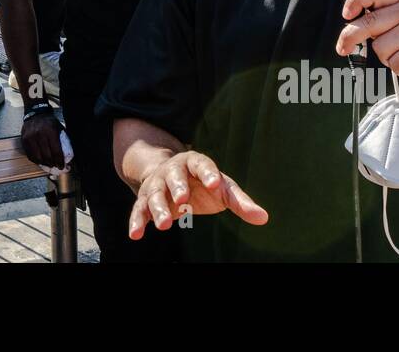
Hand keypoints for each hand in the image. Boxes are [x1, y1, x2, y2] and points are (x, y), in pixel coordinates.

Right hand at [20, 110, 65, 168]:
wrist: (36, 113)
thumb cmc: (50, 122)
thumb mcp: (59, 128)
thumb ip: (63, 141)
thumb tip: (68, 156)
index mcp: (51, 131)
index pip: (56, 151)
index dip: (60, 161)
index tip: (62, 166)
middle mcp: (40, 134)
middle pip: (47, 156)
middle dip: (53, 164)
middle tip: (56, 166)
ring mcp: (30, 138)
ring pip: (38, 158)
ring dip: (44, 164)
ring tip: (49, 164)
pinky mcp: (24, 140)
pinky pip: (30, 155)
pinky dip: (36, 161)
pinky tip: (41, 161)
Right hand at [128, 150, 266, 238]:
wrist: (166, 174)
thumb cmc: (201, 183)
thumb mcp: (221, 188)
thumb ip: (240, 201)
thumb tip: (263, 218)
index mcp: (194, 163)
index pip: (202, 164)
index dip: (208, 174)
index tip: (216, 185)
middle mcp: (172, 171)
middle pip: (173, 176)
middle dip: (177, 186)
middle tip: (182, 199)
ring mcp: (156, 185)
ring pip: (155, 194)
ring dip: (158, 208)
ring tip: (165, 225)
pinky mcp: (144, 200)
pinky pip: (138, 209)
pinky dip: (136, 221)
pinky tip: (136, 235)